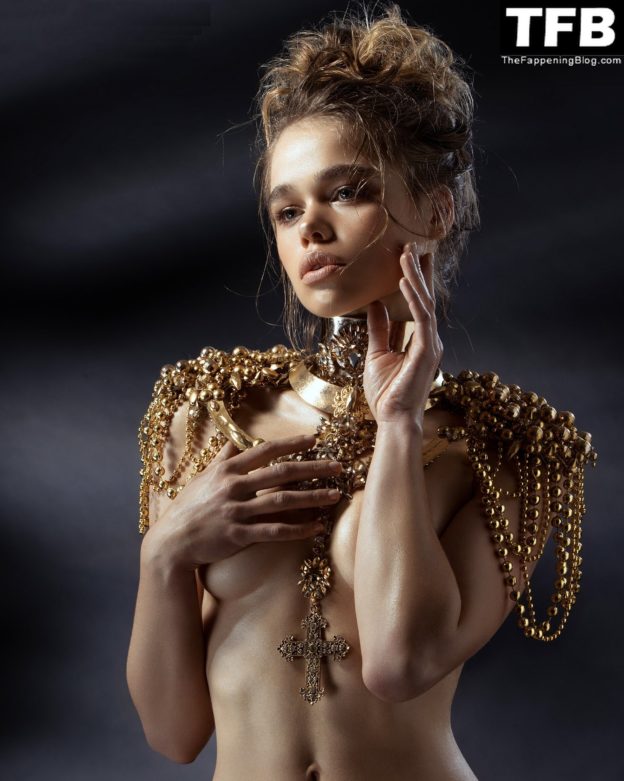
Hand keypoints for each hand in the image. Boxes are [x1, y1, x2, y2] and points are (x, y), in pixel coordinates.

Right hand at [142, 434, 342, 570]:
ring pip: (283, 501)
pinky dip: (298, 529)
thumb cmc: (187, 508)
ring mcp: (237, 511)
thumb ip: (222, 459)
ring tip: (335, 495)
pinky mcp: (239, 535)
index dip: (291, 444)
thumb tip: (233, 442)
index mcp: (227, 470)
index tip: (314, 440)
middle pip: (282, 473)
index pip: (266, 451)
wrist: (171, 542)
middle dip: (313, 468)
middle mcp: (234, 487)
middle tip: (338, 467)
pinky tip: (317, 527)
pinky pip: (275, 531)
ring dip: (312, 497)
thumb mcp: (202, 478)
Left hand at [362, 243, 442, 427]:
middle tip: (411, 244)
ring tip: (406, 254)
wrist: (393, 420)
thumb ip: (379, 329)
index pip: (417, 304)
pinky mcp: (427, 352)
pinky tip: (404, 281)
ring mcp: (430, 345)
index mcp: (418, 340)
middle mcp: (428, 340)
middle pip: (424, 298)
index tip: (409, 257)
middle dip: (417, 271)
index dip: (414, 280)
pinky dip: (413, 299)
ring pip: (424, 303)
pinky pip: (421, 319)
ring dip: (414, 277)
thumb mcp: (377, 353)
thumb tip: (375, 304)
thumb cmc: (386, 393)